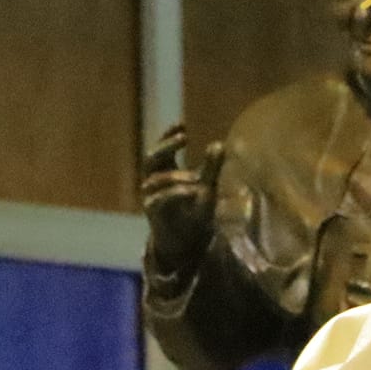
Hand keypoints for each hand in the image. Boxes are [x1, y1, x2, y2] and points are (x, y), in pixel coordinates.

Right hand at [141, 124, 221, 272]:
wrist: (188, 244)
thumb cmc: (194, 213)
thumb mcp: (207, 188)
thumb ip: (211, 168)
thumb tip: (219, 143)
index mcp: (165, 172)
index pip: (162, 149)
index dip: (168, 136)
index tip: (182, 125)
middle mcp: (154, 182)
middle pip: (151, 158)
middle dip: (166, 145)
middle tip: (183, 137)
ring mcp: (151, 198)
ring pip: (154, 179)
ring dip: (175, 175)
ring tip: (196, 177)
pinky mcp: (153, 214)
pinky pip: (158, 200)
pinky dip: (175, 193)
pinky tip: (192, 191)